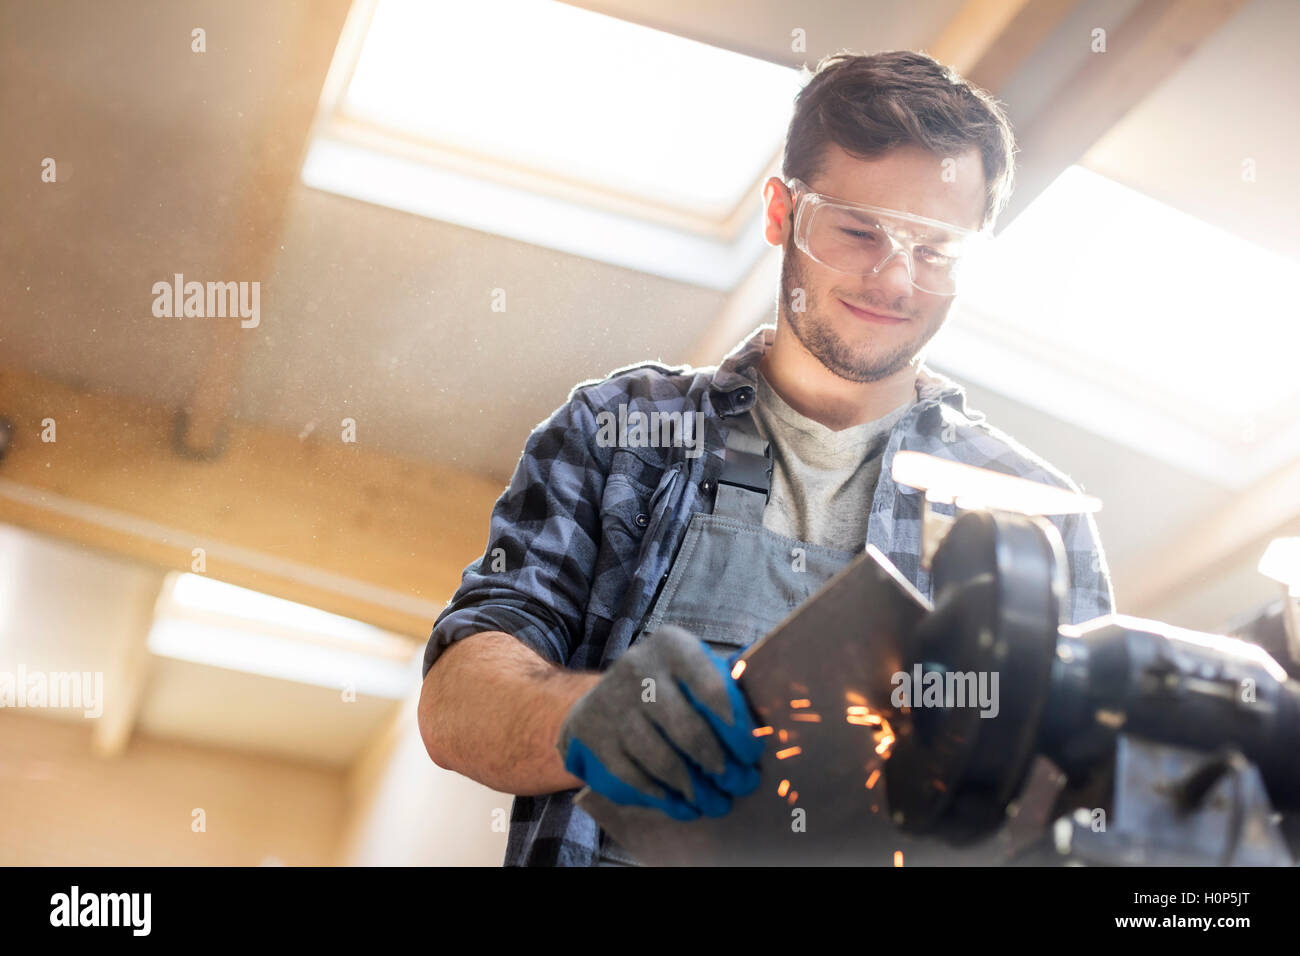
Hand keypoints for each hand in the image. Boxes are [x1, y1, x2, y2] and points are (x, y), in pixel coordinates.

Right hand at [557, 625, 763, 819]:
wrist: (596, 700)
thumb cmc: (664, 687)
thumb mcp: (692, 669)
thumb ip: (729, 679)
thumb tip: (780, 694)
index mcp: (672, 646)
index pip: (712, 689)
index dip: (737, 728)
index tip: (752, 754)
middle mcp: (637, 668)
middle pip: (687, 729)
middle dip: (718, 765)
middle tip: (739, 785)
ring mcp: (611, 703)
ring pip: (661, 758)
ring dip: (693, 788)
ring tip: (714, 802)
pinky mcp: (592, 735)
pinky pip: (633, 776)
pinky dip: (662, 796)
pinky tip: (682, 804)